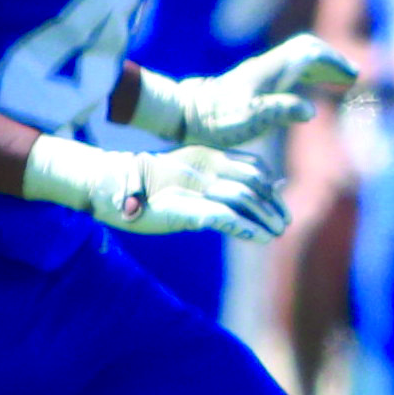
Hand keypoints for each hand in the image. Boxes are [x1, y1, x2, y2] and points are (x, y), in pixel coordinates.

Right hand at [20, 135, 287, 240]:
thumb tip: (260, 191)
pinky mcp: (186, 208)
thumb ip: (220, 181)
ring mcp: (195, 186)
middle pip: (254, 183)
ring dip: (263, 219)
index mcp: (209, 156)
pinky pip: (224, 217)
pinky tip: (259, 238)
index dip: (271, 188)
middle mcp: (207, 167)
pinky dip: (245, 228)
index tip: (279, 207)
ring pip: (243, 200)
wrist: (111, 184)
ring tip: (274, 234)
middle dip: (272, 206)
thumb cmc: (151, 184)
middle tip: (282, 224)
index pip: (254, 168)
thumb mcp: (190, 177)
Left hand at [139, 33, 359, 148]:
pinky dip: (308, 74)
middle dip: (332, 58)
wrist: (185, 115)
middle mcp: (267, 66)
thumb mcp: (249, 119)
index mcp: (270, 70)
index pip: (308, 52)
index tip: (351, 76)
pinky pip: (289, 70)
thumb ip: (280, 111)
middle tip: (352, 75)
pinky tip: (312, 88)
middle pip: (306, 48)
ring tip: (340, 80)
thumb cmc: (216, 121)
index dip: (333, 61)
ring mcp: (261, 73)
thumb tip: (309, 109)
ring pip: (298, 58)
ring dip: (322, 65)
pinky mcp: (256, 82)